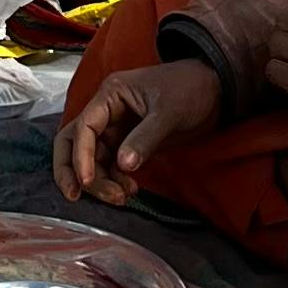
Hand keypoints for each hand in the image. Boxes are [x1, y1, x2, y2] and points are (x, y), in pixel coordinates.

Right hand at [55, 56, 221, 206]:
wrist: (215, 91)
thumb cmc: (190, 90)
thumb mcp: (168, 113)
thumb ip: (145, 138)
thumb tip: (123, 165)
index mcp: (110, 95)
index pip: (84, 127)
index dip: (81, 155)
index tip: (87, 181)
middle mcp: (107, 112)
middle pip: (74, 142)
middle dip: (73, 170)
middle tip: (76, 196)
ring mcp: (117, 128)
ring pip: (93, 159)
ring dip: (100, 180)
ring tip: (121, 197)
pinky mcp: (128, 143)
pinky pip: (111, 165)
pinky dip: (114, 180)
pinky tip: (130, 190)